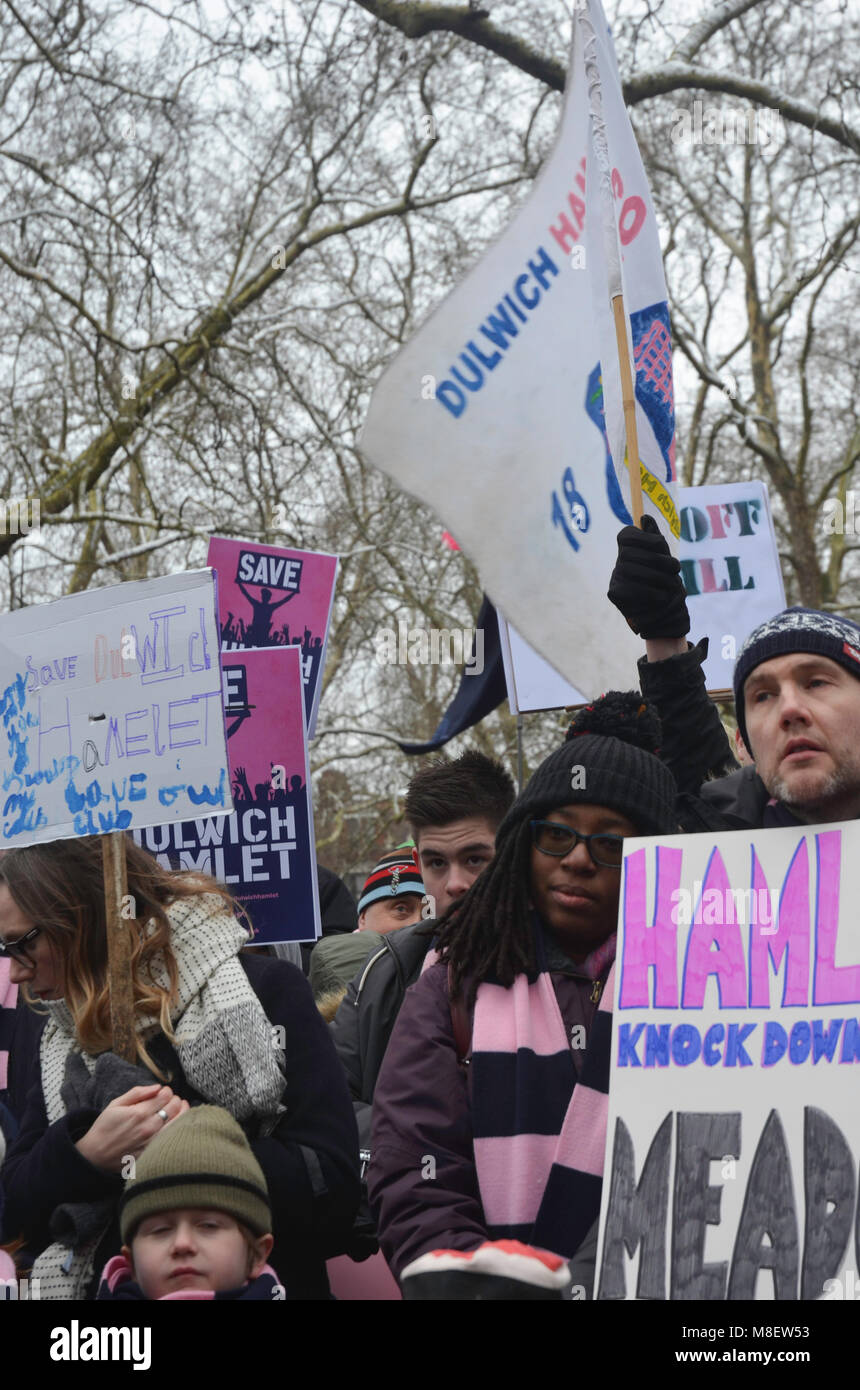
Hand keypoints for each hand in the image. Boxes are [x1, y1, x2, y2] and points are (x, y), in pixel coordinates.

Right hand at [75, 1084, 189, 1172]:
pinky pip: (172, 1138)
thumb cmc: (104, 1128)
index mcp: (139, 1113)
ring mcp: (153, 1142)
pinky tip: (175, 1123)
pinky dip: (177, 1128)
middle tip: (170, 1100)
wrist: (95, 1155)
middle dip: (175, 1099)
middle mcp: (149, 1127)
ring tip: (178, 1108)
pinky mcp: (154, 1153)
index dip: (167, 1090)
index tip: (163, 1091)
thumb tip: (157, 1087)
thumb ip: (137, 1093)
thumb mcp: (115, 1104)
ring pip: (179, 1123)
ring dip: (181, 1112)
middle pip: (175, 1107)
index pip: (165, 1095)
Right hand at [607, 514, 689, 639]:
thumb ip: (655, 539)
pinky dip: (650, 592)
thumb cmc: (663, 581)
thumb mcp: (663, 558)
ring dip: (657, 577)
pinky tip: (661, 596)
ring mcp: (614, 576)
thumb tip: (644, 517)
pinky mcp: (614, 593)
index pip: (626, 535)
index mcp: (628, 549)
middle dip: (657, 559)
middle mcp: (618, 561)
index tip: (661, 545)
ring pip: (630, 570)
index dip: (644, 537)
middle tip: (675, 568)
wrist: (662, 614)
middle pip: (630, 553)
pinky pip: (630, 588)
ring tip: (672, 583)